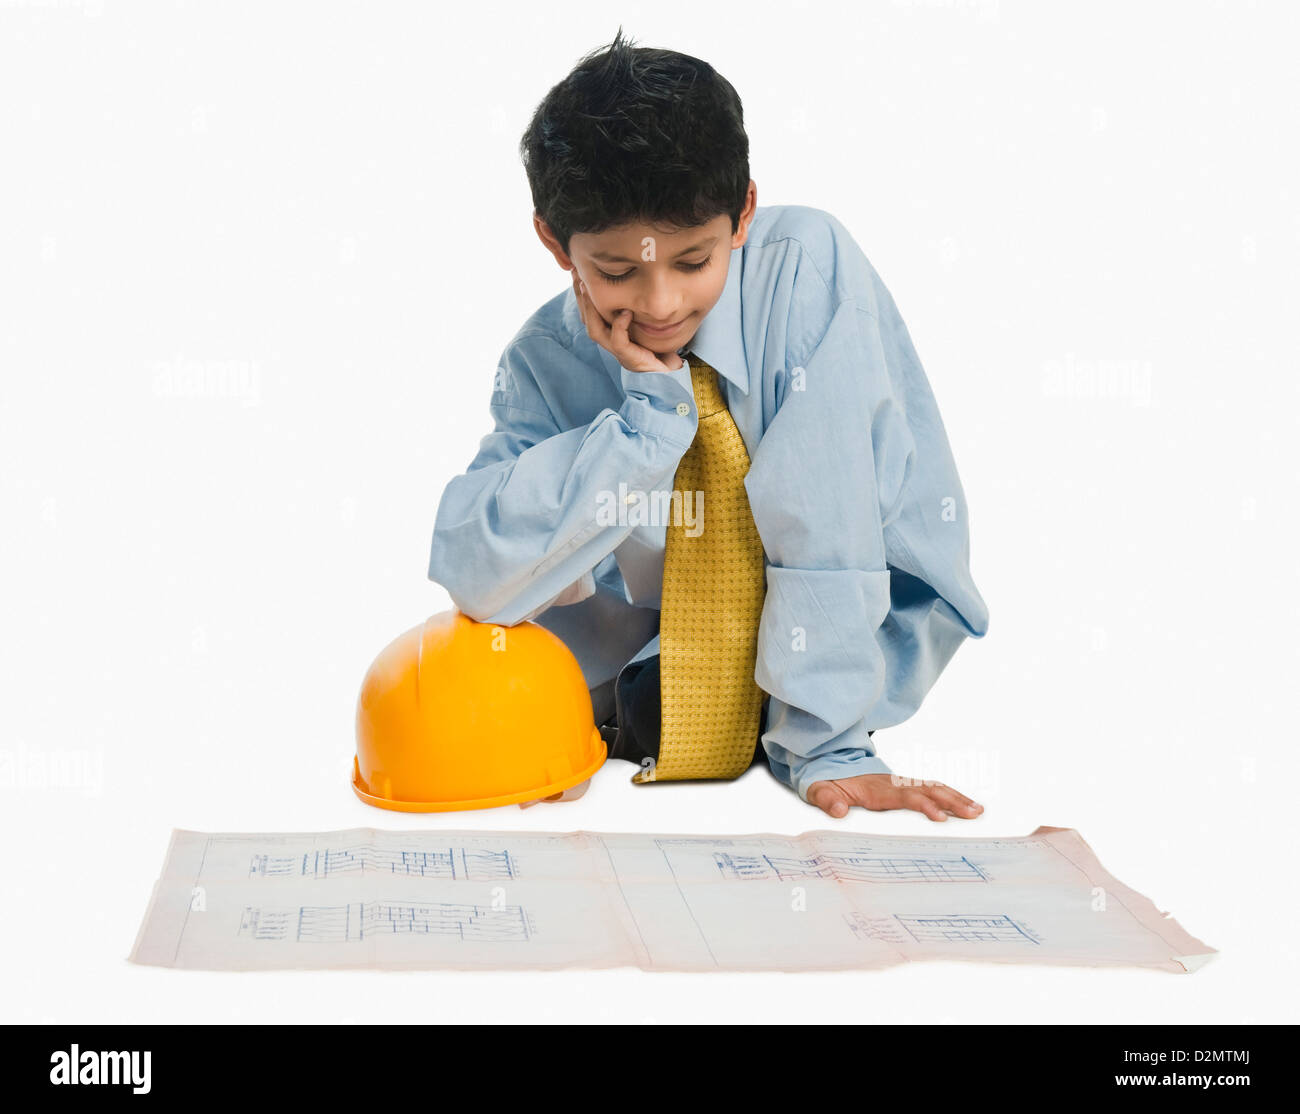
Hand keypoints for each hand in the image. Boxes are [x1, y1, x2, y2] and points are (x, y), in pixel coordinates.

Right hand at [572, 270, 684, 372]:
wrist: (672, 375)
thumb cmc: (661, 349)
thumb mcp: (647, 324)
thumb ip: (637, 310)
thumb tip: (634, 283)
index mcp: (612, 336)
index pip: (590, 315)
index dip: (583, 296)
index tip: (579, 274)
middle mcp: (611, 344)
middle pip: (587, 320)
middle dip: (581, 297)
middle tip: (577, 275)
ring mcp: (619, 353)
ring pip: (595, 331)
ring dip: (590, 309)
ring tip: (588, 289)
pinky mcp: (630, 359)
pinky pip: (618, 341)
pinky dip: (620, 326)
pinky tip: (625, 312)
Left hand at [806, 773, 983, 821]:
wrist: (830, 764)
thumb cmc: (828, 782)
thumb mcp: (820, 791)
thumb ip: (827, 800)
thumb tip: (837, 811)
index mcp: (877, 789)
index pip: (905, 796)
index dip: (922, 804)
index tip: (939, 816)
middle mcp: (894, 784)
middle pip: (928, 789)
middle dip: (952, 801)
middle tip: (973, 813)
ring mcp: (901, 784)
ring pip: (934, 787)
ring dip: (956, 798)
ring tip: (978, 810)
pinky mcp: (905, 787)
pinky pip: (932, 789)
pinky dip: (951, 795)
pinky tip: (966, 805)